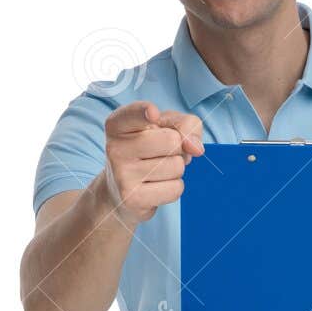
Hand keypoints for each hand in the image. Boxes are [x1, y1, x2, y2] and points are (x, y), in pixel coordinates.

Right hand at [103, 101, 203, 229]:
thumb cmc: (148, 151)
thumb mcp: (166, 127)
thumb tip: (196, 148)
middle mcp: (115, 148)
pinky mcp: (132, 198)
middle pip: (172, 141)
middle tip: (161, 154)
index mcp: (118, 125)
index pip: (134, 113)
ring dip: (176, 170)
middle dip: (177, 149)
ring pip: (176, 166)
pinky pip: (175, 189)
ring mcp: (122, 175)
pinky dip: (174, 187)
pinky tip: (156, 186)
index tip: (153, 114)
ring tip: (157, 171)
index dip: (146, 112)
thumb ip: (186, 125)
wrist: (122, 191)